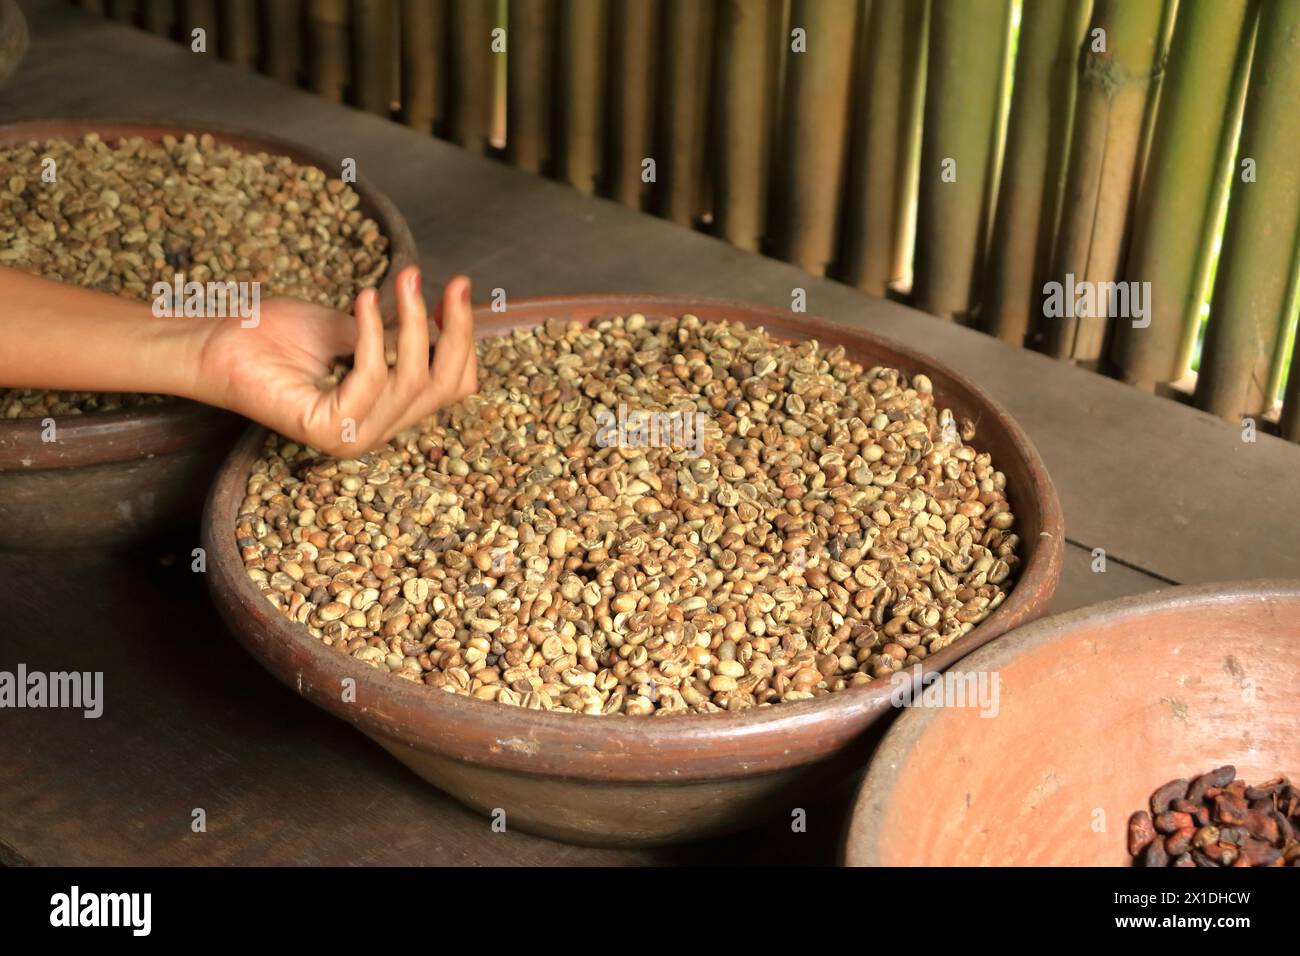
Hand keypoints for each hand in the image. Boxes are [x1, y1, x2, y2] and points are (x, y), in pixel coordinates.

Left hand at [194, 266, 477, 455]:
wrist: (216, 341)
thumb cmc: (273, 335)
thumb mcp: (351, 329)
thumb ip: (396, 335)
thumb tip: (447, 314)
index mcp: (385, 412)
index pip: (453, 386)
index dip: (463, 338)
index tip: (458, 289)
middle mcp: (375, 432)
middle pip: (444, 386)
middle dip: (452, 329)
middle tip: (444, 281)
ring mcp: (353, 438)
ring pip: (413, 380)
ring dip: (413, 323)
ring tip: (402, 281)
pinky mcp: (328, 431)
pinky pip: (372, 378)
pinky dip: (375, 334)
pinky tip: (365, 299)